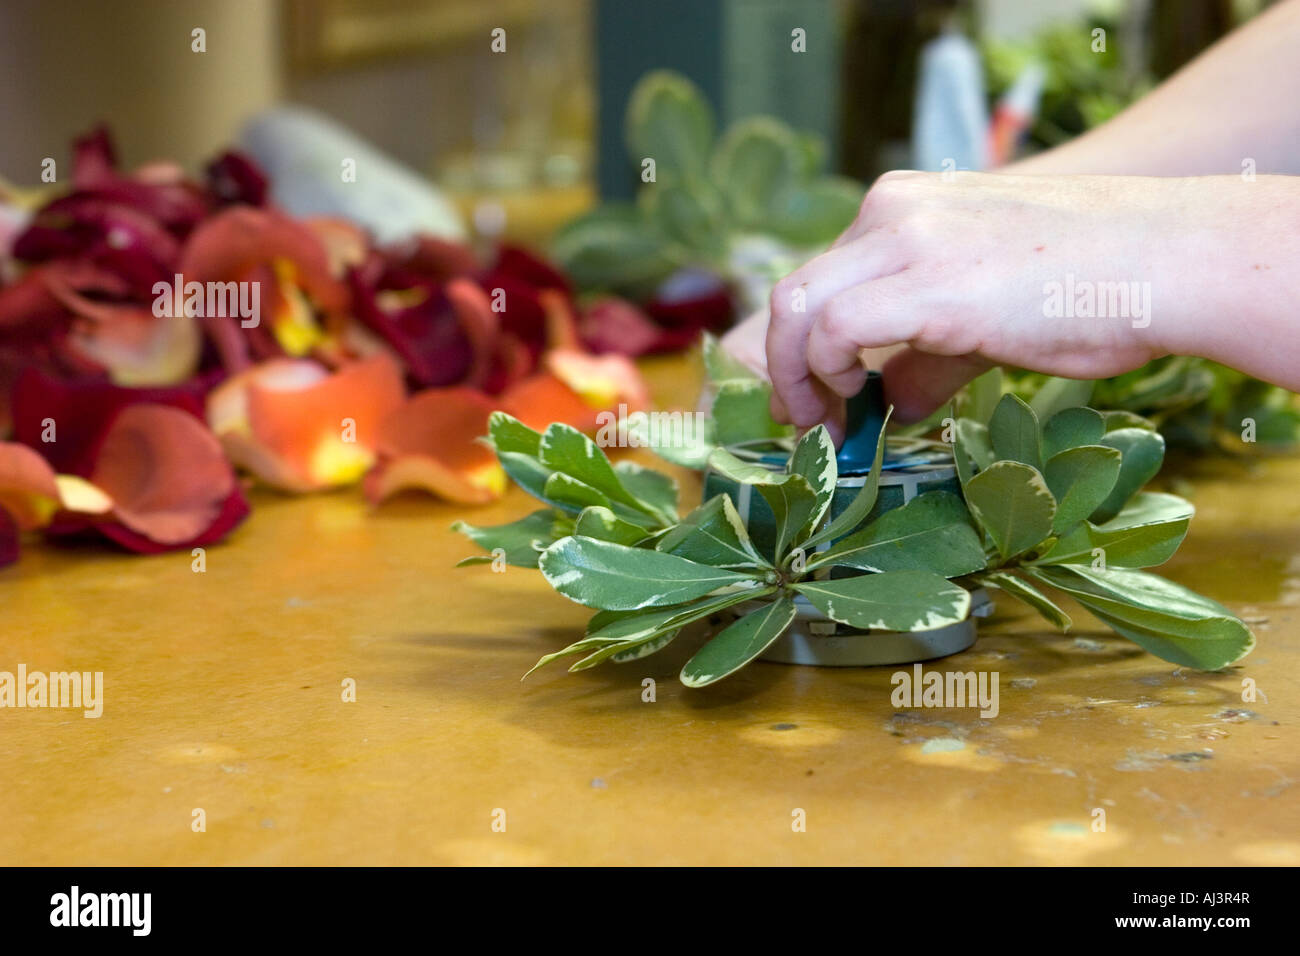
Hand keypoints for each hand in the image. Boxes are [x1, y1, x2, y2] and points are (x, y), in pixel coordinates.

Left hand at [763, 170, 1238, 427]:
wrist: (1167, 261)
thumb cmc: (1096, 285)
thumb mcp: (989, 316)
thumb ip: (930, 355)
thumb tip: (894, 403)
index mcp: (906, 208)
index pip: (823, 278)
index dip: (804, 347)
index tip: (814, 399)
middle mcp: (893, 212)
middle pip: (794, 292)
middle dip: (783, 366)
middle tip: (804, 423)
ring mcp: (905, 241)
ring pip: (795, 307)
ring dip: (793, 378)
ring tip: (821, 427)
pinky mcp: (924, 283)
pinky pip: (832, 330)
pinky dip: (825, 375)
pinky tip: (856, 403)